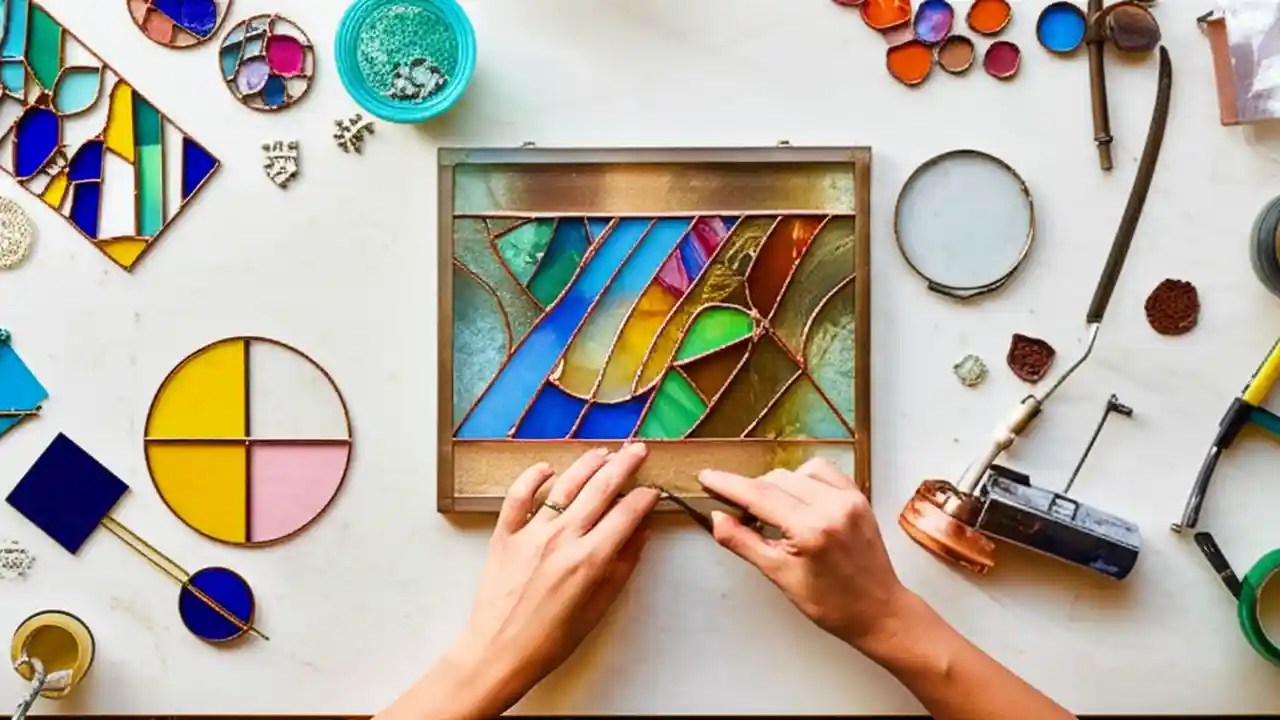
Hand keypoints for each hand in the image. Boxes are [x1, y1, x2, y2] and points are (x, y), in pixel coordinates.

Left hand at [411, 445, 659, 718]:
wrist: (498, 653)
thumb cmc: (551, 640)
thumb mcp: (598, 609)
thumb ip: (622, 567)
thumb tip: (641, 534)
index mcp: (590, 560)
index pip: (627, 514)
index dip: (645, 497)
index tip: (654, 489)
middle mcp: (563, 539)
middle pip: (601, 489)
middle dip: (624, 465)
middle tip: (638, 449)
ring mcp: (531, 534)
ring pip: (565, 485)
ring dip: (588, 464)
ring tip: (604, 452)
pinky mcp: (504, 535)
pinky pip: (519, 496)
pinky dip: (532, 477)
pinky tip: (547, 468)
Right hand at [698, 459, 910, 652]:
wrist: (878, 611)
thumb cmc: (831, 604)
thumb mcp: (780, 576)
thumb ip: (744, 543)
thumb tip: (716, 518)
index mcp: (811, 530)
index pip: (759, 495)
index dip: (728, 484)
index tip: (707, 476)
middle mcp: (832, 507)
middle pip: (776, 480)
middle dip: (752, 491)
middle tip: (741, 514)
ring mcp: (849, 499)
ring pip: (797, 472)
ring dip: (777, 485)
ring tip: (773, 511)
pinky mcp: (859, 497)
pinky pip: (822, 472)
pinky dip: (803, 479)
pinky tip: (798, 499)